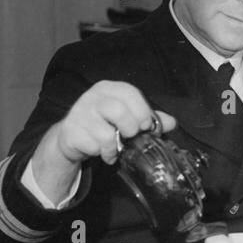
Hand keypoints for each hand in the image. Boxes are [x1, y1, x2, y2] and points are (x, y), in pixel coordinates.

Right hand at [31, 81, 175, 202]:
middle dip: (130, 129)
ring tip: (115, 148)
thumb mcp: (127, 117)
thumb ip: (148, 118)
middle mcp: (92, 97)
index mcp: (109, 89)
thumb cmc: (104, 123)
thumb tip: (172, 123)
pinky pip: (94, 147)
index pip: (129, 92)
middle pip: (117, 111)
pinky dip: (103, 154)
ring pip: (106, 133)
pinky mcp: (70, 132)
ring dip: (115, 146)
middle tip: (130, 136)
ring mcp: (78, 114)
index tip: (146, 125)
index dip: (142, 111)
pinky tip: (102, 152)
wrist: (73, 136)